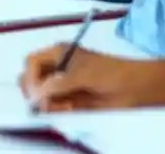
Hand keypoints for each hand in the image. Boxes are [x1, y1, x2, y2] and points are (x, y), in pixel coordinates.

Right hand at [19, 44, 143, 111]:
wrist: (134, 88)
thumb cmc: (110, 72)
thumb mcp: (82, 75)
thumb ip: (58, 85)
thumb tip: (37, 95)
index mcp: (59, 53)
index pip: (32, 63)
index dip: (31, 77)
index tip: (37, 92)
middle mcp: (58, 68)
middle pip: (31, 79)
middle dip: (35, 91)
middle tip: (46, 102)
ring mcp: (63, 85)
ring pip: (41, 96)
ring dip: (48, 103)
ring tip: (66, 105)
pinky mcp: (70, 101)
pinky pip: (53, 107)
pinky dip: (57, 110)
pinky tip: (70, 109)